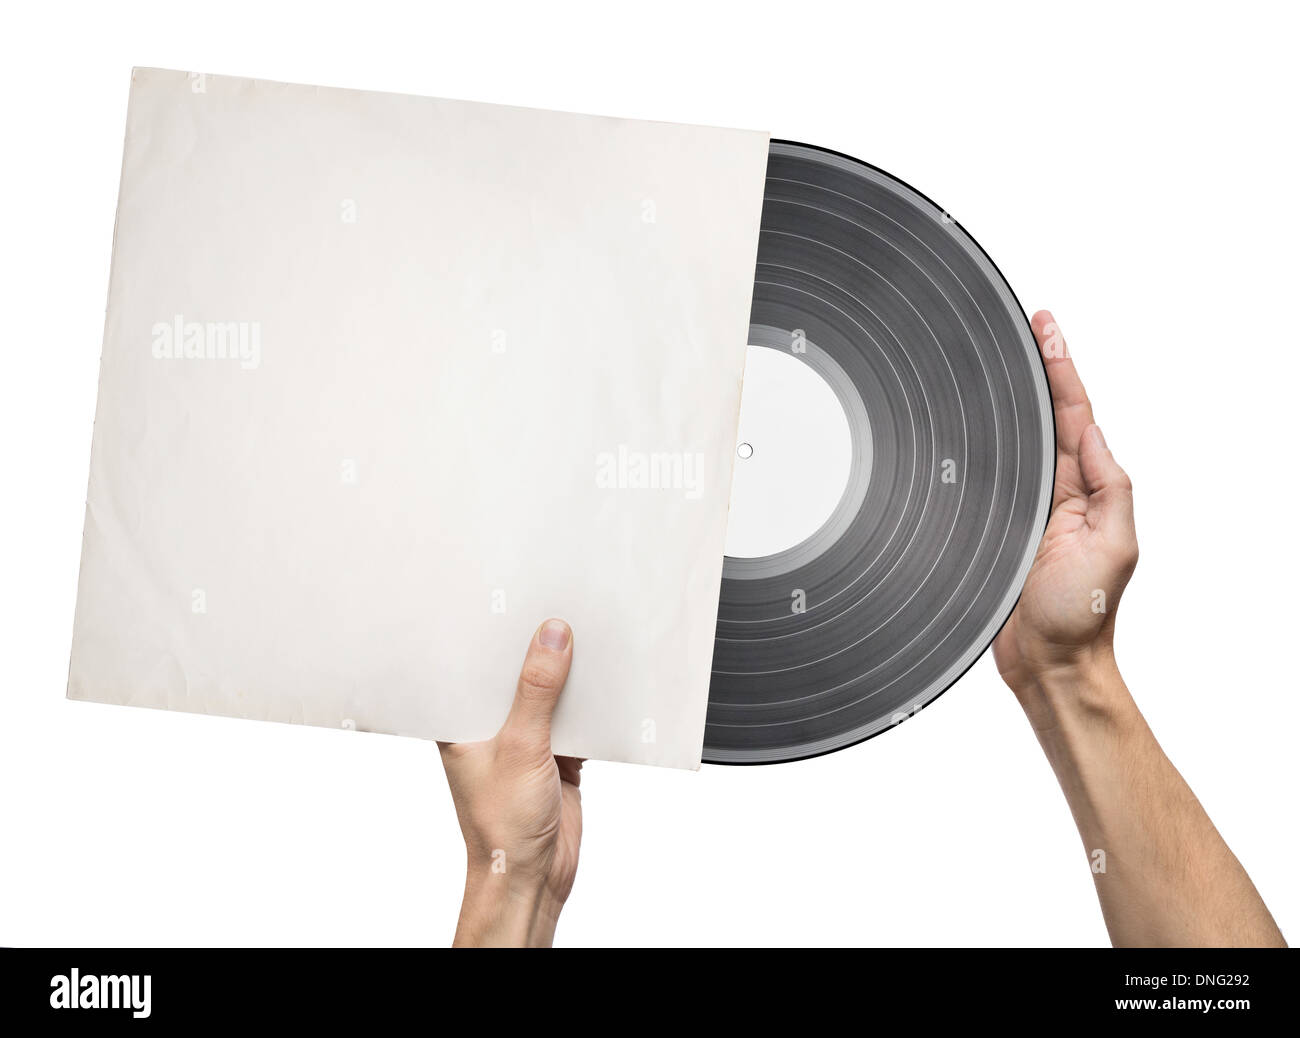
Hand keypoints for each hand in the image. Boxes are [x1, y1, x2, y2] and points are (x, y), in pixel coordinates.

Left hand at [438, 618, 582, 946]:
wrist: (533, 876)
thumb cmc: (501, 827)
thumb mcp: (520, 747)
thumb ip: (537, 691)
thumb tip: (551, 638)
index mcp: (463, 722)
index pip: (475, 665)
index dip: (492, 634)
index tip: (513, 601)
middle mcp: (492, 728)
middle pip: (517, 676)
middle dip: (537, 651)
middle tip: (557, 610)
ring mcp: (525, 741)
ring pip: (550, 696)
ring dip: (568, 678)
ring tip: (586, 637)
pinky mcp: (556, 756)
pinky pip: (575, 720)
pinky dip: (590, 707)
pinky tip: (605, 685)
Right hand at [993, 311, 1138, 718]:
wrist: (1049, 663)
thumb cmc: (1083, 615)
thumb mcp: (1116, 543)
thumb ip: (1109, 486)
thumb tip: (1095, 433)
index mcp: (1087, 488)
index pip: (1073, 414)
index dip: (1060, 366)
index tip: (1045, 325)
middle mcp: (1056, 493)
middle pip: (1043, 417)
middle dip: (1035, 369)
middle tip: (1022, 323)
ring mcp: (1025, 511)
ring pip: (1012, 444)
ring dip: (1006, 402)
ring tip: (996, 357)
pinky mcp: (996, 531)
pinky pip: (985, 480)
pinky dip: (977, 448)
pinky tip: (964, 427)